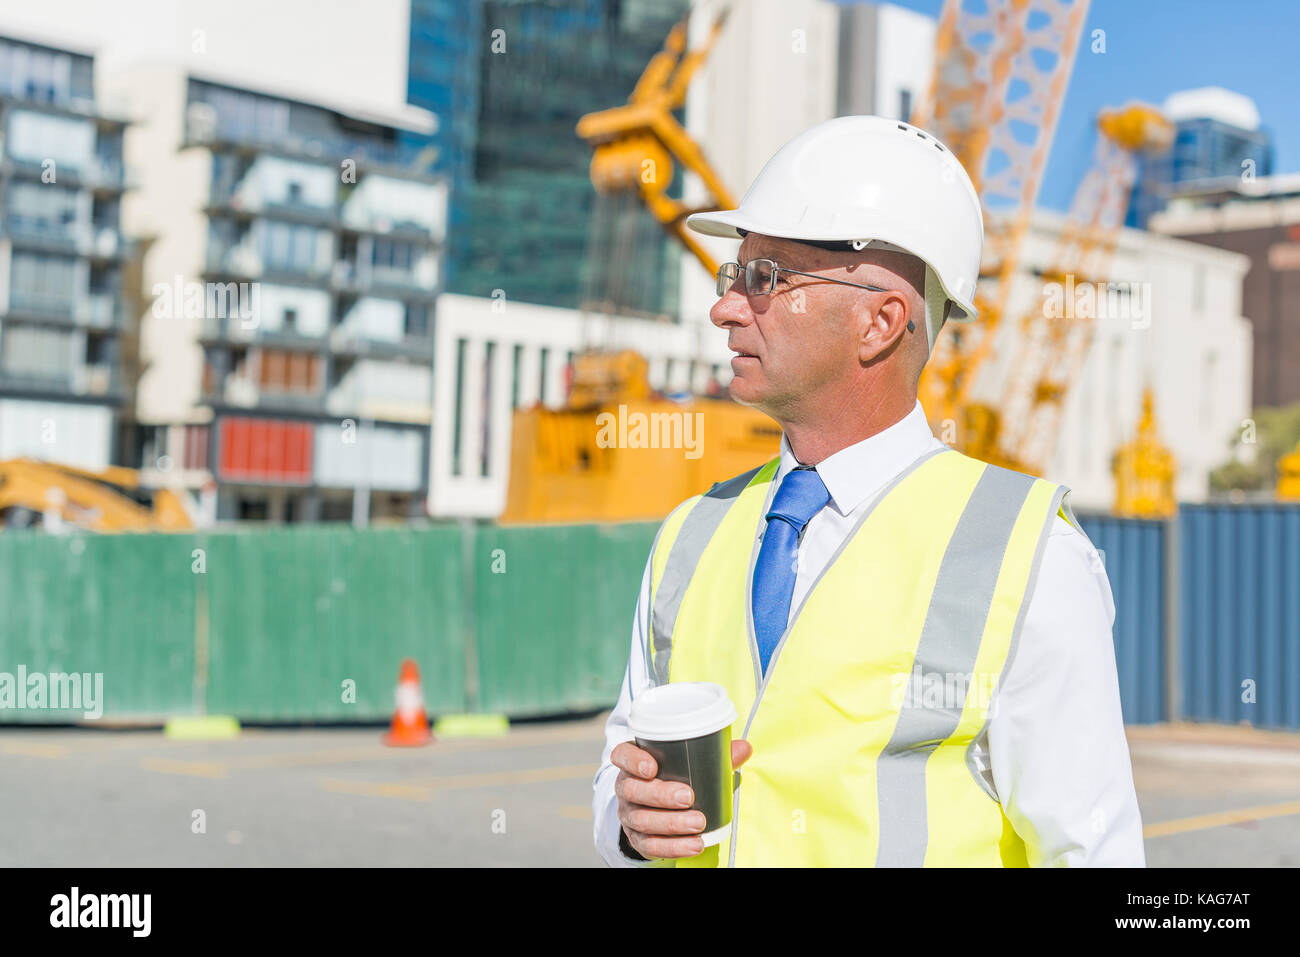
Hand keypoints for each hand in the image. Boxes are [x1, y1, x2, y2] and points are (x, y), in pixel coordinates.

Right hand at [612, 738, 752, 859]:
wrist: (657, 808)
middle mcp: (626, 787)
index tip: (651, 767)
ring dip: (671, 823)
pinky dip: (673, 846)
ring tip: (698, 823)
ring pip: (642, 820)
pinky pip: (650, 845)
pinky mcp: (637, 838)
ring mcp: (629, 814)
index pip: (622, 755)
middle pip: (633, 790)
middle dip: (661, 794)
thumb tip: (744, 748)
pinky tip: (694, 845)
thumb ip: (714, 755)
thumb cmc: (673, 777)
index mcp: (633, 762)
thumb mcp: (688, 763)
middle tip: (688, 797)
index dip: (633, 761)